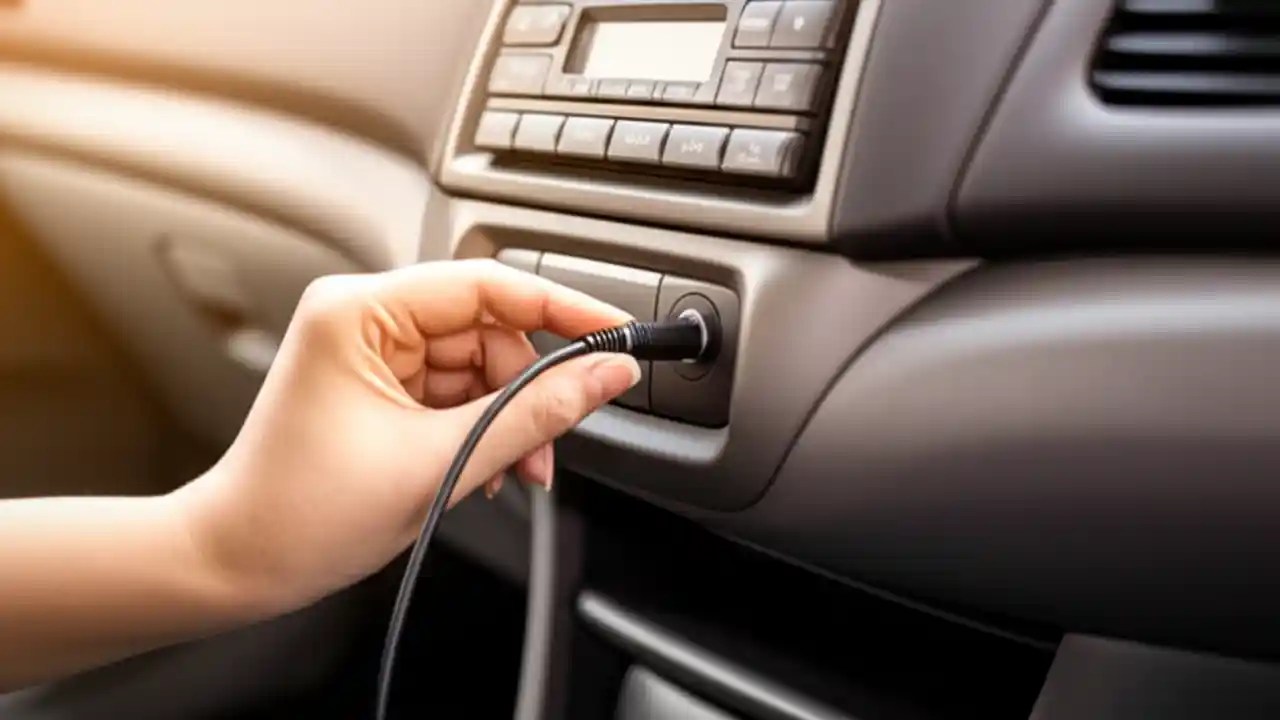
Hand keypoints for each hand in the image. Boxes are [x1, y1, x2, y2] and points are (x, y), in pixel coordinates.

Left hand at [175, 260, 638, 612]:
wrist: (237, 564)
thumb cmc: (303, 514)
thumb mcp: (438, 463)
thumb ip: (534, 414)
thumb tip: (605, 375)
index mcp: (358, 311)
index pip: (487, 284)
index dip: (560, 307)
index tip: (614, 332)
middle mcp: (361, 316)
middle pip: (487, 329)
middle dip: (527, 389)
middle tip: (550, 445)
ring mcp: (369, 350)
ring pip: (477, 364)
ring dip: (506, 417)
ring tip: (509, 472)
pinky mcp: (377, 382)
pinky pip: (454, 389)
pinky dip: (480, 427)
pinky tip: (482, 468)